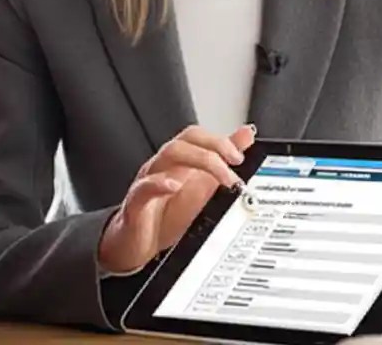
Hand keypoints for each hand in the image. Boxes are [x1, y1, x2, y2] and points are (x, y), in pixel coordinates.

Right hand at [97, 124, 255, 273]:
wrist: (136, 245)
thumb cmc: (165, 218)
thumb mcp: (202, 192)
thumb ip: (223, 162)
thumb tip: (245, 136)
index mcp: (178, 164)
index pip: (195, 137)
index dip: (219, 140)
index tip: (239, 157)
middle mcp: (163, 168)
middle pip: (184, 141)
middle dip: (213, 148)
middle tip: (236, 164)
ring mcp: (148, 183)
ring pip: (167, 156)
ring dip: (198, 159)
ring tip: (221, 176)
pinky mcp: (137, 204)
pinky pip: (144, 188)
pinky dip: (159, 183)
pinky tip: (174, 186)